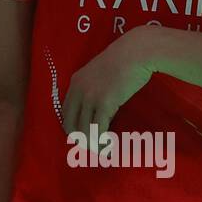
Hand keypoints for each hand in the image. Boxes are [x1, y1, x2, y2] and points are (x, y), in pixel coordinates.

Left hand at [61, 26, 156, 142]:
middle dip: (80, 139)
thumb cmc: (123, 61)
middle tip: (92, 147)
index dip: (73, 127)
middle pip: (70, 124)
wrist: (136, 52)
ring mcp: (90, 97)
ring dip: (92, 143)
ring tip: (102, 149)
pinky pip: (98, 128)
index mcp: (75, 82)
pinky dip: (102, 140)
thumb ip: (94, 88)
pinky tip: (109, 143)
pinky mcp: (104, 103)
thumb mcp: (100, 73)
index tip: (82, 136)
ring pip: (84, 130)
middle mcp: (78, 90)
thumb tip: (98, 109)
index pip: (65, 112)